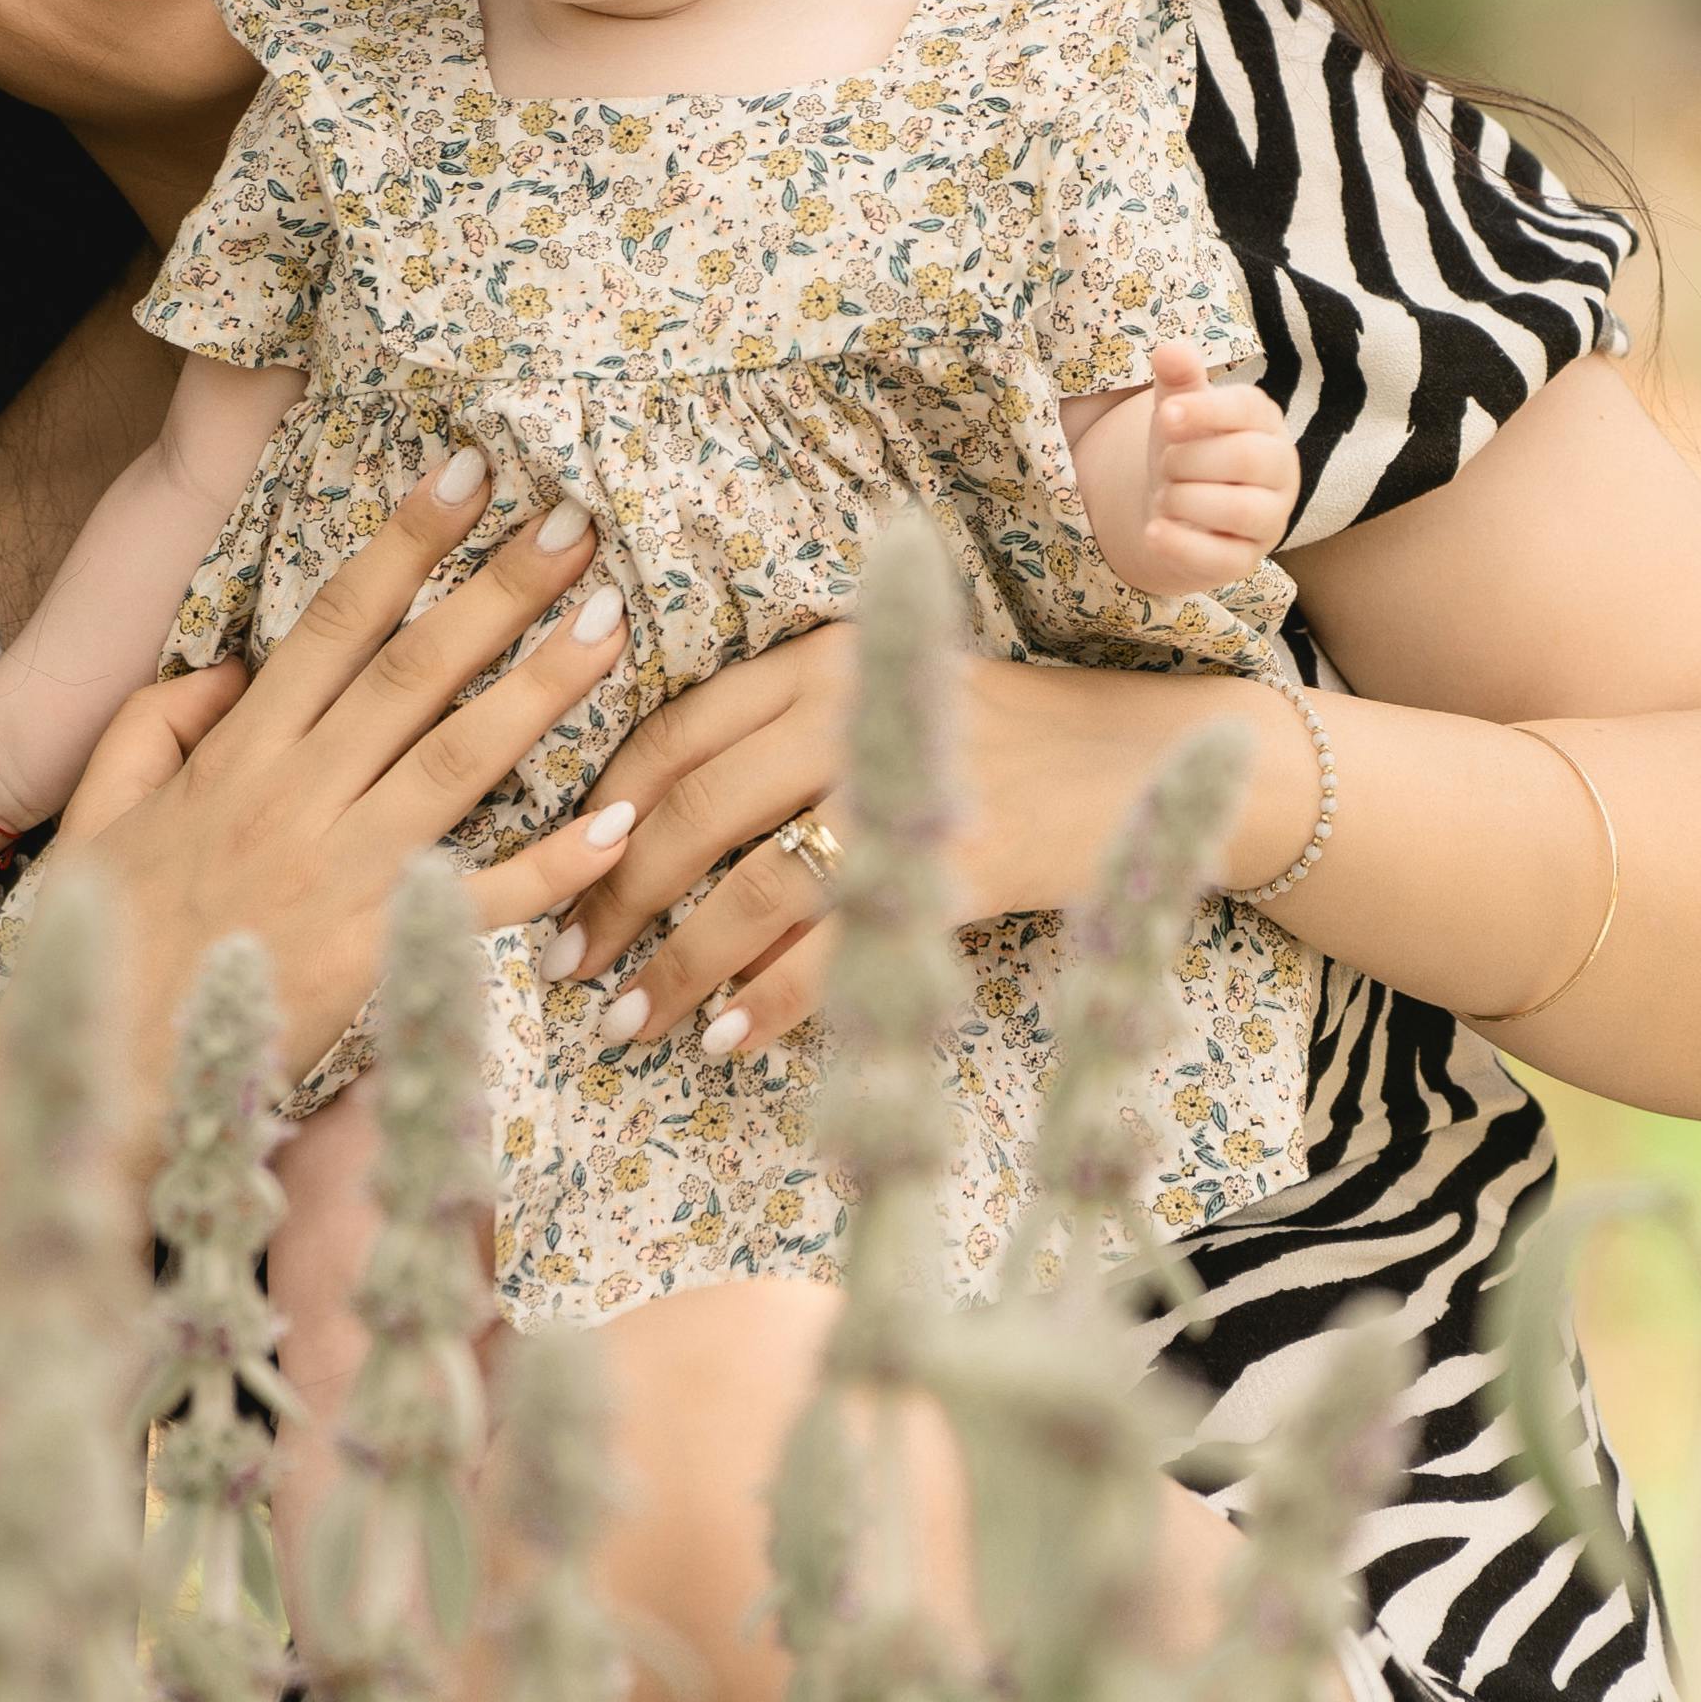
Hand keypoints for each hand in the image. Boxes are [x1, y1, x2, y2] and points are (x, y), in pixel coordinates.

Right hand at [29, 453, 648, 1067]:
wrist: (103, 1072)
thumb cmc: (106, 942)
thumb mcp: (100, 812)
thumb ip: (155, 723)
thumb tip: (233, 669)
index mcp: (238, 757)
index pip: (334, 624)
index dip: (403, 542)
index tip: (465, 472)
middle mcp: (296, 798)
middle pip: (412, 672)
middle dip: (497, 590)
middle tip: (574, 522)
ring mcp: (340, 875)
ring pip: (456, 763)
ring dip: (538, 691)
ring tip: (608, 625)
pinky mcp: (373, 956)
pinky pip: (477, 903)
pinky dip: (551, 867)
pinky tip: (616, 824)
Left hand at [561, 630, 1290, 1058]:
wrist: (1143, 759)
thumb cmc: (998, 739)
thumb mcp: (886, 700)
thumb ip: (783, 743)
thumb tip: (648, 832)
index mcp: (822, 660)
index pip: (674, 732)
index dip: (601, 810)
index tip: (558, 873)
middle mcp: (854, 708)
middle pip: (693, 811)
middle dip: (616, 899)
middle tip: (568, 966)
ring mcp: (910, 784)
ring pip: (754, 884)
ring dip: (679, 964)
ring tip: (629, 1022)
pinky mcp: (962, 863)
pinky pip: (839, 945)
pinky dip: (772, 1001)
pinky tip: (728, 1041)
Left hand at [1089, 341, 1294, 597]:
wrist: (1175, 508)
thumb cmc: (1185, 447)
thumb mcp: (1177, 409)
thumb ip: (1178, 380)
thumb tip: (1170, 349)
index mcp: (1264, 422)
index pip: (1247, 409)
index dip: (1204, 411)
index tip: (1166, 415)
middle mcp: (1280, 469)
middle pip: (1244, 459)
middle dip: (1188, 459)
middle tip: (1165, 463)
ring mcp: (1269, 519)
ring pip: (1239, 509)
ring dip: (1184, 497)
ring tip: (1164, 493)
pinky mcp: (1246, 561)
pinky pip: (1220, 557)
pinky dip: (1181, 543)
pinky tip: (1153, 529)